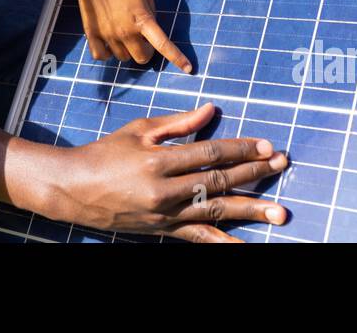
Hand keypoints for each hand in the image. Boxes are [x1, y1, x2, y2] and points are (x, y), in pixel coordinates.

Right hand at [42, 103, 289, 241]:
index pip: (209, 153)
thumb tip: (212, 110)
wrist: (74, 189)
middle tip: (282, 165)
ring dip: (251, 210)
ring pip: (215, 212)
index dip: (240, 149)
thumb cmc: (105, 152)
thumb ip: (179, 122)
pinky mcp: (163, 230)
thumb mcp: (139, 130)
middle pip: (219, 181)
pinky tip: (245, 245)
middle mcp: (164, 190)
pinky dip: (223, 243)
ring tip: (279, 212)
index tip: (266, 145)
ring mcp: (165, 214)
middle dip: (254, 173)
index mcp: (158, 160)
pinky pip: (198, 237)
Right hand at [75, 0, 191, 72]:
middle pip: (142, 58)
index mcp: (142, 19)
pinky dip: (107, 53)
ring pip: (123, 57)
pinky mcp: (92, 35)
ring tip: (123, 33)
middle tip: (142, 38)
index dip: (177, 58)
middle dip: (146, 51)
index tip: (188, 69)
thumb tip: (150, 30)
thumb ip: (151, 13)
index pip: (163, 44)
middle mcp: (126, 31)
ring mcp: (108, 35)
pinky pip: (102, 56)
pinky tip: (109, 42)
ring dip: (127, 50)